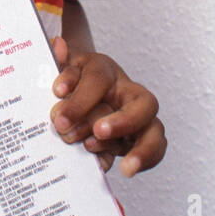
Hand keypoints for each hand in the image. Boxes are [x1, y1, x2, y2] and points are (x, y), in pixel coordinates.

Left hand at [50, 37, 165, 176]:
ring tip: (126, 168)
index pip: (98, 80)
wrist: (79, 89)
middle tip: (98, 132)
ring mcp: (138, 117)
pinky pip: (155, 149)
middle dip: (123, 121)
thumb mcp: (62, 69)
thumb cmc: (71, 81)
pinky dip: (145, 160)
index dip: (80, 98)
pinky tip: (126, 170)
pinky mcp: (140, 138)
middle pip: (144, 103)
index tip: (61, 116)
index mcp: (105, 70)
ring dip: (143, 149)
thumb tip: (59, 45)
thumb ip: (61, 62)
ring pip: (155, 129)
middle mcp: (127, 92)